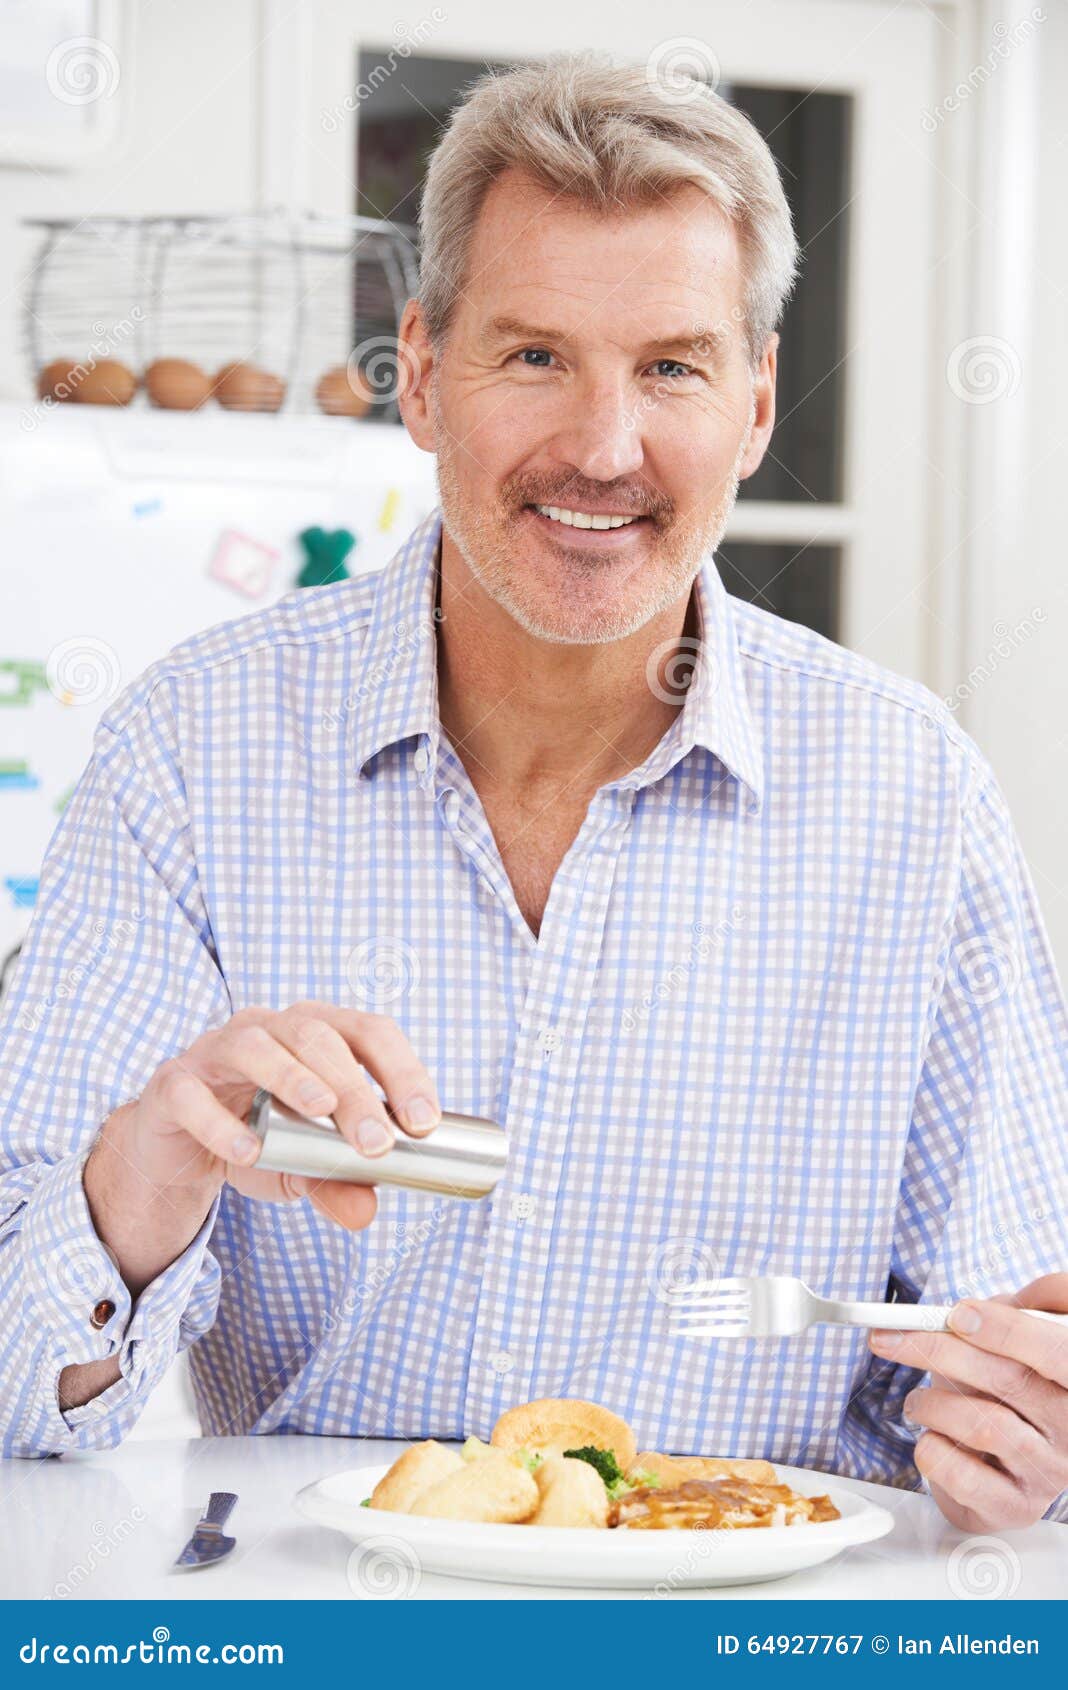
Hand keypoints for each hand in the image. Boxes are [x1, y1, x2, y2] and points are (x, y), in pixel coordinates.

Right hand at [100, 1002, 441, 1234]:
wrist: (176, 1153)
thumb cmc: (253, 1139)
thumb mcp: (303, 1168)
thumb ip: (336, 1184)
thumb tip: (368, 1212)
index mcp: (315, 1033)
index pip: (368, 1032)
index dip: (402, 1070)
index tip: (424, 1122)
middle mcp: (268, 1026)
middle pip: (319, 1037)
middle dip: (355, 1089)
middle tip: (377, 1142)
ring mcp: (215, 1049)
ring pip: (257, 1044)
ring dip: (294, 1078)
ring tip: (323, 1113)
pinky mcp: (173, 1083)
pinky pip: (193, 1094)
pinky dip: (222, 1123)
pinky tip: (249, 1151)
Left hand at [869, 1274, 1067, 1530]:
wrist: (1005, 1469)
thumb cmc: (1008, 1394)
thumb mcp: (1018, 1343)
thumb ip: (1015, 1312)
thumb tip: (980, 1303)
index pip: (1057, 1352)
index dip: (1008, 1329)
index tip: (958, 1314)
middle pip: (1010, 1379)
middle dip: (940, 1349)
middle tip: (893, 1338)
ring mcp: (1047, 1471)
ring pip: (984, 1424)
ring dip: (932, 1403)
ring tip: (914, 1402)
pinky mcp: (1015, 1506)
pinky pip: (964, 1476)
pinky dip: (932, 1451)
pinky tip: (929, 1440)